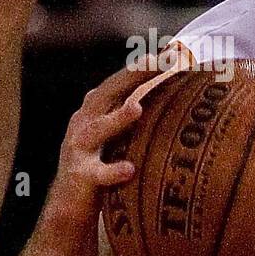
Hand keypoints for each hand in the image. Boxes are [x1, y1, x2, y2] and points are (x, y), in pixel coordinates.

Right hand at [45, 62, 162, 233]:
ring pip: (95, 131)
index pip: (122, 82)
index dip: (144, 66)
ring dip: (116, 119)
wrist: (71, 204)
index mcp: (97, 110)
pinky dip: (111, 171)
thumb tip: (183, 94)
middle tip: (156, 62)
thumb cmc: (105, 162)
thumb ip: (141, 114)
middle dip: (130, 77)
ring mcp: (78, 149)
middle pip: (106, 94)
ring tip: (137, 108)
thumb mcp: (122, 136)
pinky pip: (96, 174)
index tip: (172, 51)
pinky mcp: (80, 176)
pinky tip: (129, 169)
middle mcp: (84, 123)